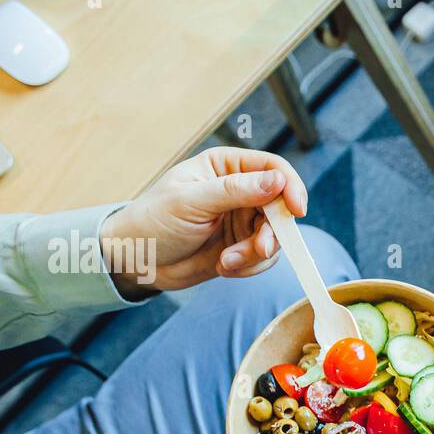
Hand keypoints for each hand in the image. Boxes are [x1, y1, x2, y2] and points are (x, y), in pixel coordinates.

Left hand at [100, 147, 309, 297]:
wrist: (137, 260)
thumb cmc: (153, 221)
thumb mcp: (191, 201)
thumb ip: (235, 191)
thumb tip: (278, 181)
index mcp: (226, 166)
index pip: (272, 168)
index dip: (290, 187)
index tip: (297, 210)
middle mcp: (240, 191)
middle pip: (280, 207)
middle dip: (272, 232)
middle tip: (260, 249)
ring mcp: (242, 220)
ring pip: (275, 236)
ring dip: (256, 253)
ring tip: (228, 261)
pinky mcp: (241, 247)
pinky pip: (264, 258)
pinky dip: (249, 266)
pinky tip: (224, 266)